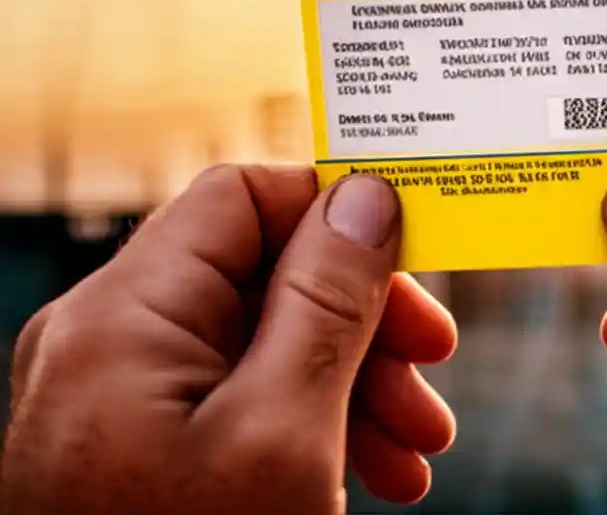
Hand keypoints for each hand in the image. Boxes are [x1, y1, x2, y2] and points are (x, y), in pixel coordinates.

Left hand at [1, 166, 456, 513]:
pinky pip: (238, 402)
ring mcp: (119, 399)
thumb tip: (367, 197)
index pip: (244, 198)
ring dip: (354, 382)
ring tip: (419, 448)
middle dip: (364, 321)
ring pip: (263, 343)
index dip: (340, 213)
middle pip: (263, 276)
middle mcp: (109, 343)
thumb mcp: (285, 431)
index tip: (422, 252)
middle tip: (437, 367)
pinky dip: (312, 423)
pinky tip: (373, 470)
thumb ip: (327, 300)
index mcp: (123, 317)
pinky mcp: (139, 448)